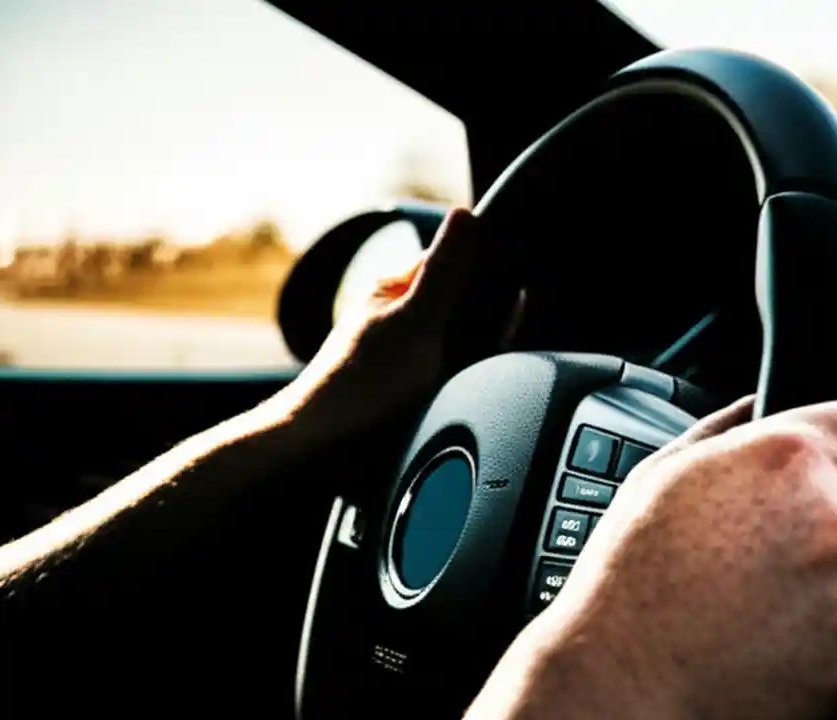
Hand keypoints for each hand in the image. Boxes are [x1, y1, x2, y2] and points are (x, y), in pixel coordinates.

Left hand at [263, 208, 520, 443]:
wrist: (325, 449)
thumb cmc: (362, 383)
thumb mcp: (415, 321)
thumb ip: (444, 271)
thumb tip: (465, 213)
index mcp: (396, 289)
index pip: (457, 263)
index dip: (489, 273)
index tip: (511, 291)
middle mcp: (398, 316)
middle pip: (462, 305)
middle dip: (485, 319)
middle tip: (493, 339)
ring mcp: (402, 353)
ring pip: (458, 342)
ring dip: (474, 354)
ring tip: (470, 372)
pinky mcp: (405, 388)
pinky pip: (448, 374)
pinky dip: (461, 380)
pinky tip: (461, 393)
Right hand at [470, 397, 836, 719]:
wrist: (626, 680)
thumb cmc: (633, 579)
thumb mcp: (664, 475)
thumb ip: (728, 429)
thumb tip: (757, 404)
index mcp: (792, 459)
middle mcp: (836, 522)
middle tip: (780, 552)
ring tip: (763, 599)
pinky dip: (829, 640)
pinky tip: (769, 636)